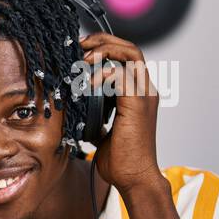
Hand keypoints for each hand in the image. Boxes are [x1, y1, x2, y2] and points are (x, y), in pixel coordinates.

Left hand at [80, 32, 163, 196]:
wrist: (133, 178)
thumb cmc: (119, 158)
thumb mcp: (100, 129)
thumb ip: (93, 113)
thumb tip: (74, 107)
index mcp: (137, 93)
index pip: (125, 57)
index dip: (103, 48)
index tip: (79, 51)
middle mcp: (145, 90)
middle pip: (130, 48)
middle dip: (102, 41)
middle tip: (78, 45)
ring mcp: (144, 95)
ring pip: (130, 55)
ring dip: (102, 52)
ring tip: (81, 61)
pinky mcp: (138, 104)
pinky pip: (122, 75)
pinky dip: (102, 75)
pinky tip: (86, 84)